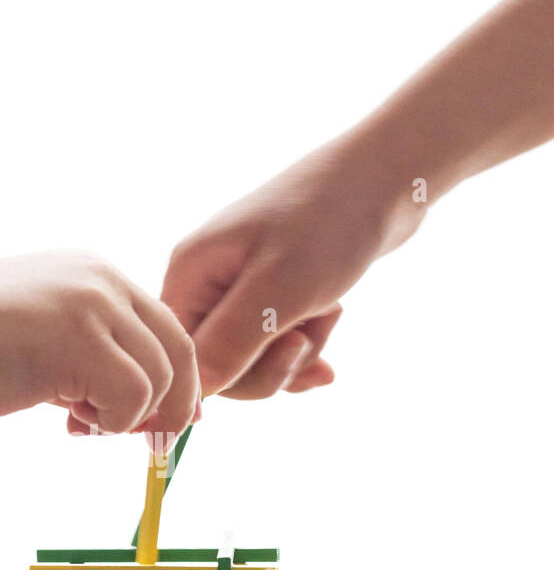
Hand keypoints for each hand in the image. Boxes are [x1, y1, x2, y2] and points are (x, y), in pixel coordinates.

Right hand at [0, 251, 200, 437]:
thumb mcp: (44, 337)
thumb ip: (90, 356)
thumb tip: (140, 404)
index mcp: (95, 272)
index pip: (163, 326)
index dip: (176, 378)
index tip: (172, 417)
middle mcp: (102, 279)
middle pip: (177, 348)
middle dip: (174, 404)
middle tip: (155, 443)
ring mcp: (93, 304)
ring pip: (158, 376)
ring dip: (129, 415)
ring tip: (82, 422)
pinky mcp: (81, 339)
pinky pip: (133, 396)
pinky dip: (114, 421)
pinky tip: (72, 421)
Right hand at [161, 129, 424, 398]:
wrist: (386, 175)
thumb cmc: (330, 224)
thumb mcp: (280, 290)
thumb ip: (232, 343)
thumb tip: (196, 393)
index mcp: (190, 274)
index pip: (184, 360)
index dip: (228, 378)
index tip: (282, 356)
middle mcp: (205, 281)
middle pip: (219, 366)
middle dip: (270, 366)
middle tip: (305, 338)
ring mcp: (237, 286)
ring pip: (253, 359)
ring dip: (297, 352)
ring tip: (326, 313)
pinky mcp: (270, 291)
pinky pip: (276, 343)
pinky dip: (306, 342)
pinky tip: (330, 323)